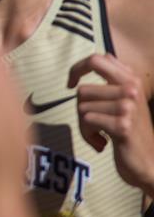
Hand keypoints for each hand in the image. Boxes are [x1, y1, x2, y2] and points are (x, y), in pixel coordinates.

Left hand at [70, 54, 153, 192]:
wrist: (146, 161)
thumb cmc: (129, 130)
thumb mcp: (126, 100)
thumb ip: (115, 79)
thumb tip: (103, 56)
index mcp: (132, 79)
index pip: (96, 60)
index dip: (77, 69)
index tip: (70, 84)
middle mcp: (132, 89)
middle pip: (82, 90)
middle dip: (80, 109)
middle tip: (92, 122)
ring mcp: (128, 107)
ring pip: (82, 108)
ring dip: (84, 126)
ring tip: (100, 134)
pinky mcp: (122, 125)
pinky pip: (86, 122)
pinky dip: (88, 135)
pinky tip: (102, 142)